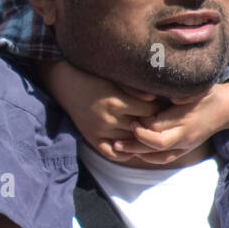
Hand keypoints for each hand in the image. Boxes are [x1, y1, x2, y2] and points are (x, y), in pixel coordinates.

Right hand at [39, 59, 159, 163]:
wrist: (64, 81)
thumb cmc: (92, 74)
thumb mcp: (114, 77)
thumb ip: (134, 88)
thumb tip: (155, 98)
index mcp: (116, 102)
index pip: (150, 112)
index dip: (159, 108)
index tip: (164, 104)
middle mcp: (108, 120)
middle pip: (142, 128)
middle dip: (152, 123)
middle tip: (160, 118)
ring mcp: (99, 131)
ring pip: (130, 142)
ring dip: (140, 137)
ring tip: (148, 128)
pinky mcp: (91, 138)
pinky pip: (112, 153)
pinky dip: (124, 152)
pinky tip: (131, 145)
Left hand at [111, 82, 228, 164]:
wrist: (227, 108)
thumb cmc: (208, 93)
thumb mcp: (197, 88)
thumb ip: (182, 91)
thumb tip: (170, 96)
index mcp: (186, 119)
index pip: (159, 127)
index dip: (143, 126)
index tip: (130, 119)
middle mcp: (185, 135)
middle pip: (157, 144)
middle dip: (135, 142)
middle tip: (117, 138)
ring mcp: (185, 145)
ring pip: (159, 155)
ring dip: (137, 152)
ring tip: (117, 147)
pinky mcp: (184, 149)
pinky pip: (165, 159)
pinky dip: (148, 157)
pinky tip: (134, 152)